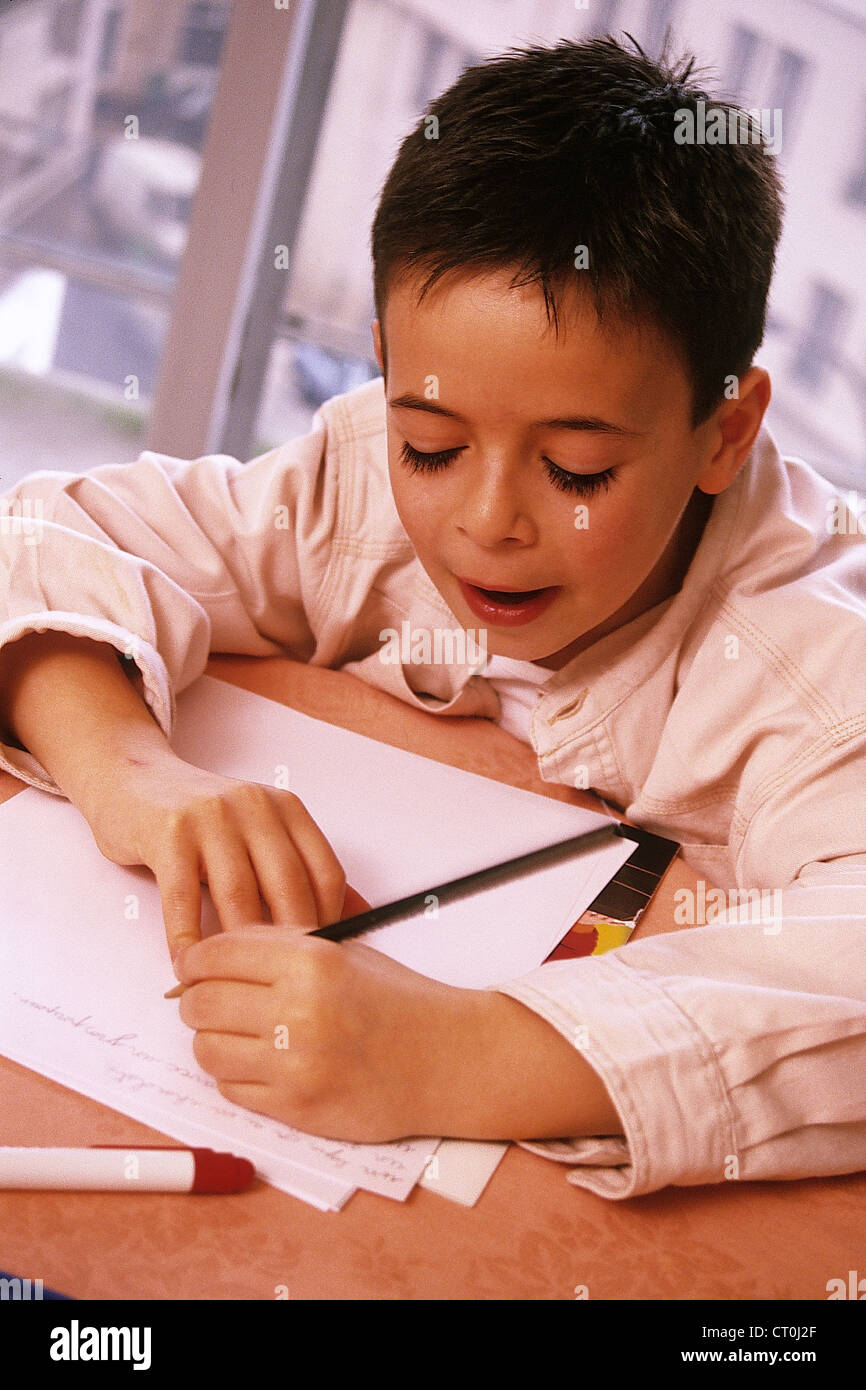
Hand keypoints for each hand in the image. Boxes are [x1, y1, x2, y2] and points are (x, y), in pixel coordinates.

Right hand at [83, 752, 345, 961]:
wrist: (132, 781)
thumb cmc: (200, 821)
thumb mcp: (258, 834)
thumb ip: (302, 872)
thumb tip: (360, 919)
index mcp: (285, 809)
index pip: (325, 871)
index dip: (330, 921)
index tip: (322, 962)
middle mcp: (255, 807)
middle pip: (288, 886)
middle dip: (289, 943)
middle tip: (285, 987)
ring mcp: (212, 816)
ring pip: (238, 895)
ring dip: (238, 948)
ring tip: (237, 985)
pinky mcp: (170, 832)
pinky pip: (183, 898)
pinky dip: (188, 939)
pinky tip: (189, 965)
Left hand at [174, 925, 481, 1141]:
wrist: (446, 1058)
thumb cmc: (397, 1000)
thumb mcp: (342, 951)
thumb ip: (278, 947)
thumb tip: (211, 954)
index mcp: (310, 961)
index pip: (215, 956)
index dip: (193, 962)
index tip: (191, 968)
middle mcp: (298, 1010)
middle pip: (200, 1004)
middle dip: (194, 1001)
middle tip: (207, 1002)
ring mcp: (295, 1064)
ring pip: (207, 1050)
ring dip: (211, 1041)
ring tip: (236, 1034)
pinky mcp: (296, 1107)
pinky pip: (231, 1090)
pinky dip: (236, 1076)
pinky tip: (261, 1063)